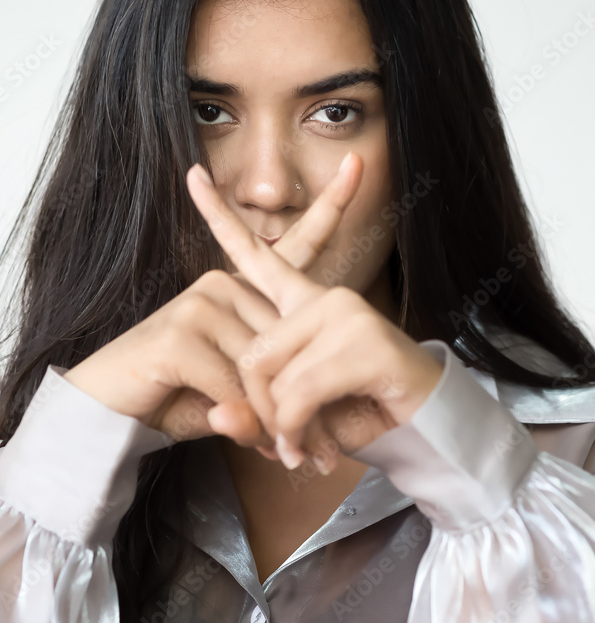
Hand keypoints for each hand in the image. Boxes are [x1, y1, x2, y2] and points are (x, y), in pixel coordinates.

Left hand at [185, 152, 443, 472]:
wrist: (428, 430)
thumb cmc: (360, 414)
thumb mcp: (298, 414)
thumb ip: (259, 409)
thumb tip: (219, 418)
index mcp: (305, 302)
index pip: (254, 256)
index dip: (220, 217)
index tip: (193, 174)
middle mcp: (324, 297)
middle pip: (253, 353)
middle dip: (260, 410)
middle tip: (280, 445)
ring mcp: (345, 313)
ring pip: (274, 376)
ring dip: (282, 426)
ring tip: (303, 448)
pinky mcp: (363, 340)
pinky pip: (300, 392)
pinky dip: (299, 429)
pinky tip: (314, 447)